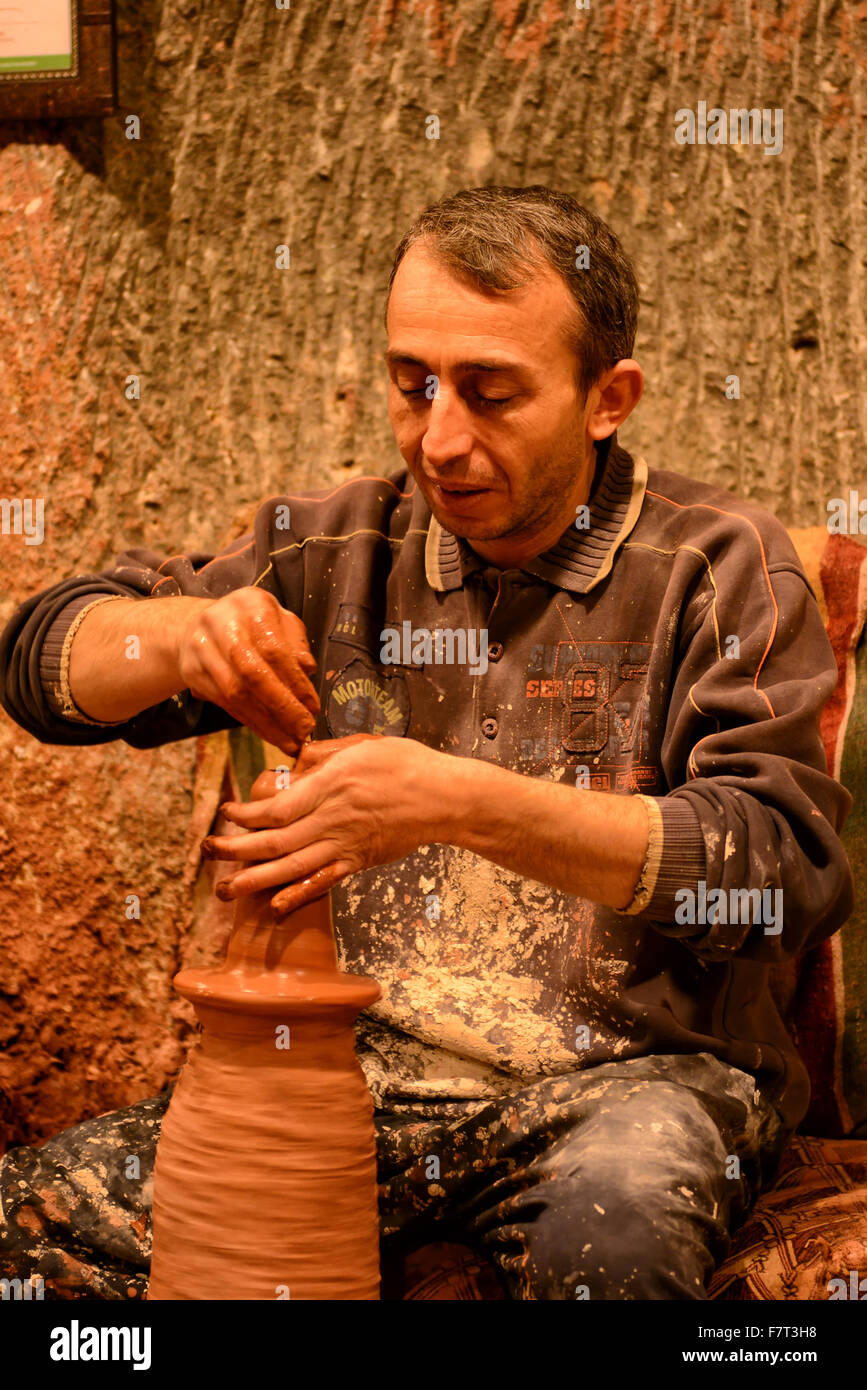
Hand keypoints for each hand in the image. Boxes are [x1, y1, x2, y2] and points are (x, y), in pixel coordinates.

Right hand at [177, 586, 319, 755]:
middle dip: (281, 706)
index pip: (274, 649)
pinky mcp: (192, 672)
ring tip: (290, 741)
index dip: (295, 681)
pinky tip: (270, 734)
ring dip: (266, 723)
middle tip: (304, 729)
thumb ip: (295, 643)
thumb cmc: (251, 624)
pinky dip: (250, 722)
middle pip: (251, 672)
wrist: (198, 625)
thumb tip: (308, 670)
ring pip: (235, 693)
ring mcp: (202, 648)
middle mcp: (221, 623)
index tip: (313, 707)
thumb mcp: (279, 620)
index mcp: (250, 604)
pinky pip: (224, 703)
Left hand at [200, 734, 446, 914]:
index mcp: (331, 786)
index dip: (245, 815)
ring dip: (255, 880)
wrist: (446, 799)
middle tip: (206, 852)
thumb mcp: (364, 744)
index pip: (277, 808)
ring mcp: (346, 845)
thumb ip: (325, 753)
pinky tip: (275, 906)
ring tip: (224, 890)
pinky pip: (323, 882)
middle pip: (275, 841)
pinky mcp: (359, 862)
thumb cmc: (408, 764)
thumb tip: (295, 758)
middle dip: (235, 849)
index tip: (225, 813)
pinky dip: (298, 895)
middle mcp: (333, 819)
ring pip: (292, 867)